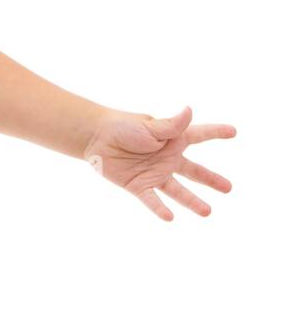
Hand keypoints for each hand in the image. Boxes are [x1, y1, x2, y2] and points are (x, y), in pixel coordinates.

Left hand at [82, 106, 235, 220]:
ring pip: (178, 190)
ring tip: (207, 212)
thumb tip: (189, 110)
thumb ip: (171, 125)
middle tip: (228, 188)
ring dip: (192, 201)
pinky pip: (152, 200)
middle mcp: (167, 158)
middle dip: (211, 180)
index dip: (216, 132)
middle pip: (194, 171)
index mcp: (172, 140)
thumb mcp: (150, 126)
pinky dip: (160, 209)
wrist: (95, 138)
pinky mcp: (138, 186)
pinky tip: (170, 217)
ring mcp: (154, 174)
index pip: (199, 135)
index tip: (234, 132)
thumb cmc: (123, 127)